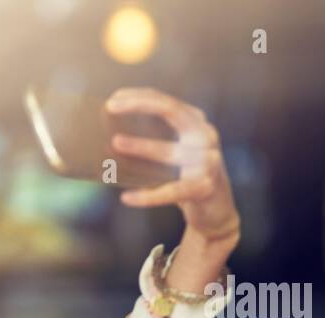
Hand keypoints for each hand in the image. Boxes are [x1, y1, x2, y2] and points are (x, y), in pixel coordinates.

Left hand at [106, 87, 239, 290]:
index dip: (139, 97)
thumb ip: (155, 142)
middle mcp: (205, 136)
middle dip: (139, 105)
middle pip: (170, 111)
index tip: (112, 100)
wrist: (217, 212)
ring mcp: (208, 160)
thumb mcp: (175, 156)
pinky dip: (147, 196)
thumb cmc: (186, 179)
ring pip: (168, 151)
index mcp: (196, 124)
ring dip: (140, 146)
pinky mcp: (204, 187)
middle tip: (110, 107)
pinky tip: (127, 198)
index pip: (166, 102)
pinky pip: (171, 190)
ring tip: (114, 143)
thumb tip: (108, 141)